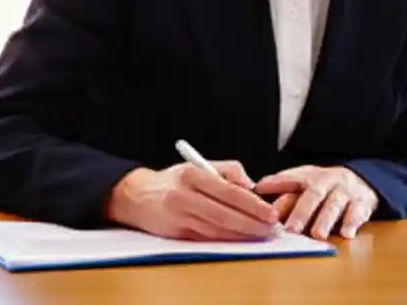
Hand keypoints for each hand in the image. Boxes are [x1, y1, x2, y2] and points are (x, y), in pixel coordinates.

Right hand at [105, 163, 279, 240]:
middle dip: (252, 224)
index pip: (229, 192)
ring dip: (241, 235)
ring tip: (261, 235)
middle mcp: (183, 197)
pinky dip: (225, 240)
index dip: (252, 205)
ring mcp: (178, 217)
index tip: (270, 212)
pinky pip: (205, 238)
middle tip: (271, 228)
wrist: (135, 196)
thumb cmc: (173, 180)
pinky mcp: (174, 233)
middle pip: (224, 214)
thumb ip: (228, 170)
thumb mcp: (198, 165)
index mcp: (192, 176)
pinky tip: (240, 240)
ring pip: (216, 230)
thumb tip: (249, 185)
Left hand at [254, 166, 377, 238]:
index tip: (260, 189)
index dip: (276, 183)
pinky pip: (357, 212)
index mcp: (308, 177)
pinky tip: (346, 234)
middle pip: (312, 195)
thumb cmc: (324, 187)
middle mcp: (326, 182)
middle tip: (291, 229)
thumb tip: (254, 193)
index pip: (290, 178)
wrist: (361, 180)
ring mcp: (344, 193)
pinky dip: (352, 223)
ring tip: (318, 235)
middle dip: (302, 212)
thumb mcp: (303, 182)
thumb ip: (281, 188)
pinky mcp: (361, 203)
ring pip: (334, 205)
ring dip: (325, 220)